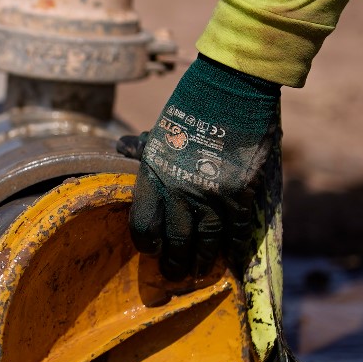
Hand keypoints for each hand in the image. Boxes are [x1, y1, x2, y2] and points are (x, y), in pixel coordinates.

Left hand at [120, 54, 280, 279]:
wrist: (234, 85)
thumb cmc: (194, 102)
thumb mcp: (161, 127)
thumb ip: (145, 147)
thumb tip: (120, 147)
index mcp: (154, 173)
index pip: (142, 224)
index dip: (147, 243)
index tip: (152, 251)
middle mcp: (179, 189)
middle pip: (174, 241)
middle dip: (173, 263)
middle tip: (174, 276)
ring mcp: (212, 194)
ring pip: (206, 242)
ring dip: (202, 263)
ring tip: (199, 274)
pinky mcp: (241, 192)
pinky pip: (237, 231)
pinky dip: (233, 248)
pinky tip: (229, 260)